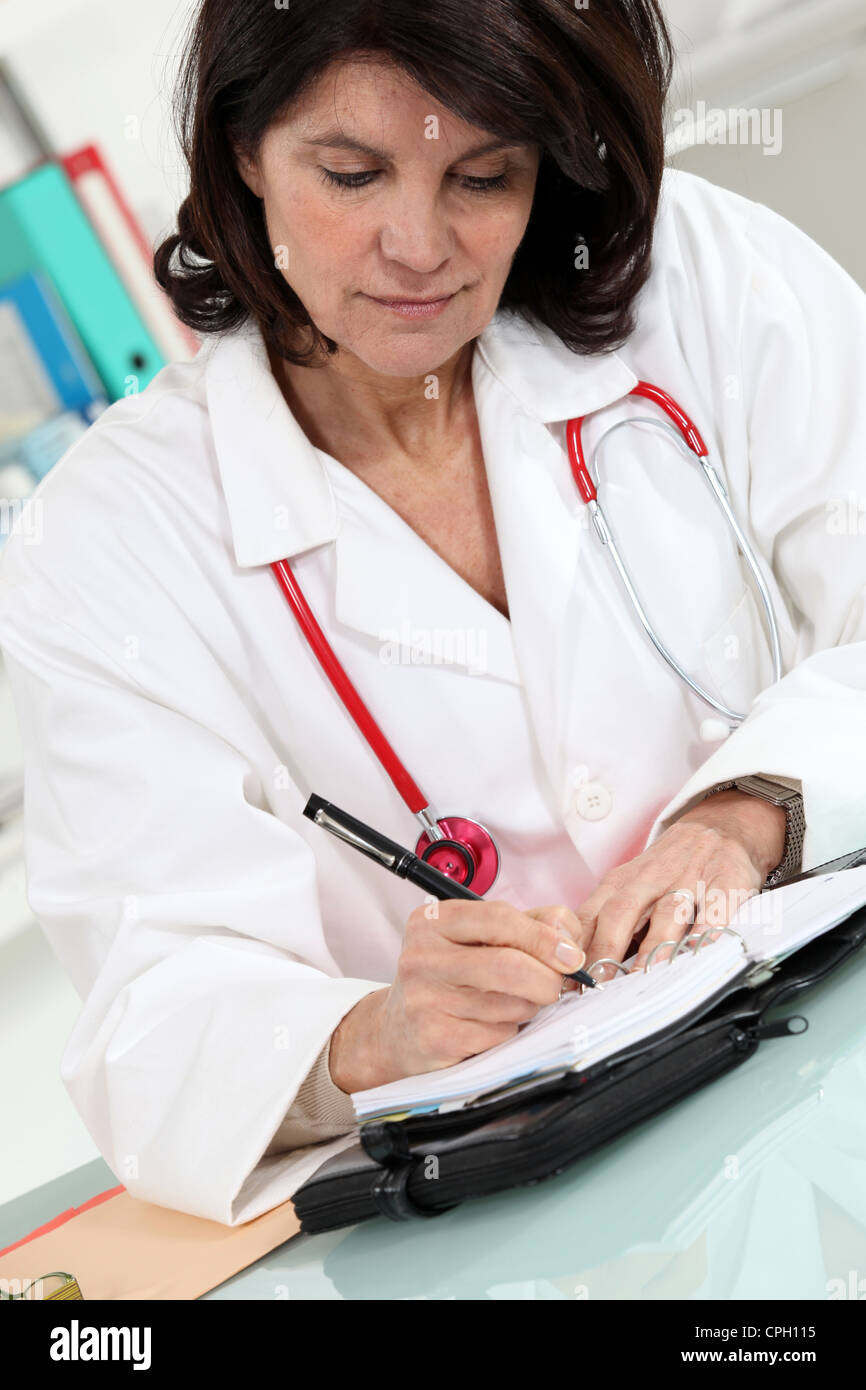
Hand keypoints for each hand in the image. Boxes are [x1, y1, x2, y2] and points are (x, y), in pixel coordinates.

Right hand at [328, 900, 584, 1092]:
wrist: (397, 1031)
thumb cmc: (448, 980)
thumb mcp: (475, 940)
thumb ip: (525, 926)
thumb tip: (570, 940)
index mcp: (432, 921)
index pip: (499, 918)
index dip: (545, 937)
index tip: (572, 955)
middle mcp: (422, 957)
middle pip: (509, 965)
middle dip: (547, 979)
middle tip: (556, 987)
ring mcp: (424, 999)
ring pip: (511, 1004)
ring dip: (528, 1008)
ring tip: (513, 1005)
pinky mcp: (435, 1038)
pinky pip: (499, 1035)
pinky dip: (509, 1032)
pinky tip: (491, 1027)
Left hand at [572, 789, 787, 977]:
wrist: (716, 827)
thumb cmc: (665, 871)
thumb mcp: (629, 888)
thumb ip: (606, 926)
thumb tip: (580, 977)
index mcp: (619, 883)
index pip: (589, 916)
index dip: (577, 949)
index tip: (569, 982)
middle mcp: (649, 879)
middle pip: (621, 912)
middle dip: (607, 950)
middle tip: (600, 985)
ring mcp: (688, 879)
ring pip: (667, 915)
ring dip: (654, 949)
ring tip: (644, 981)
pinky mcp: (725, 880)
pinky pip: (715, 908)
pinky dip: (707, 931)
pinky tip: (698, 954)